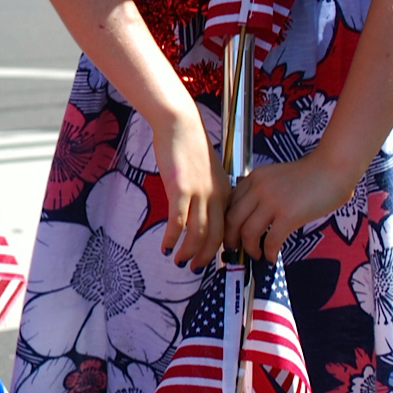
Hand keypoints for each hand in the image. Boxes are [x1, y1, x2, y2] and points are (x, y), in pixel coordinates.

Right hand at [156, 110, 228, 270]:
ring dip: (189, 252)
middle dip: (206, 256)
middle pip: (216, 236)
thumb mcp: (205, 169)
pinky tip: (166, 247)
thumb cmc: (188, 143)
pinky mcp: (181, 189)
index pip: (227, 226)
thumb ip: (205, 189)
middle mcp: (215, 195)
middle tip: (196, 268)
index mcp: (224, 191)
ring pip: (199, 233)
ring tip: (180, 262)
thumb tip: (197, 207)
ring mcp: (199, 193)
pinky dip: (172, 239)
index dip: (219, 246)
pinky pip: (178, 222)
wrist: (179, 123)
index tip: (210, 257)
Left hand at [224, 156, 354, 262]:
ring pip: (247, 232)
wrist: (333, 169)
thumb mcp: (276, 177)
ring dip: (249, 249)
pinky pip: (271, 240)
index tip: (231, 234)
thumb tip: (253, 217)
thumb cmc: (310, 175)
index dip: (226, 223)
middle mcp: (258, 188)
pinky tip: (272, 257)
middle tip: (235, 250)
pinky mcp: (288, 215)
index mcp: (253, 178)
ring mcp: (272, 201)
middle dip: (231, 239)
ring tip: (256, 255)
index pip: (229, 204)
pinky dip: (269, 253)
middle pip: (232, 219)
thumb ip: (262, 191)